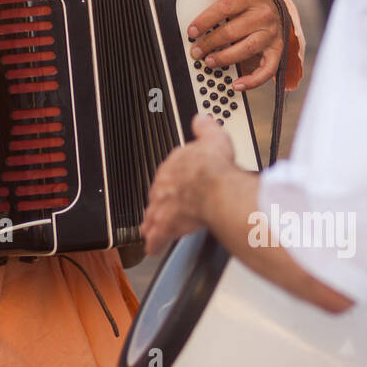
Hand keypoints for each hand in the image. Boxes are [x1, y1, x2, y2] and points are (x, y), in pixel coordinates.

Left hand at [142, 114, 235, 254]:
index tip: (179, 183)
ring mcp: (163, 205)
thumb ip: (205, 129)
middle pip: (158, 194)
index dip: (173, 179)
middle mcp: (164, 184)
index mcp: (174, 164)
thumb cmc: (215, 166)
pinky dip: (155, 242)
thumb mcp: (213, 138)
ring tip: (151, 229)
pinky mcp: (166, 225)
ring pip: (152, 214)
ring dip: (152, 222)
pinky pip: (156, 236)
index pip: (168, 171)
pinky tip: (153, 247)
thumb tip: (202, 119)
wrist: (214, 187)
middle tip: (168, 207)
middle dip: (161, 201)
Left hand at [186, 0, 284, 90]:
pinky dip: (252, 80)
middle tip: (195, 51)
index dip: (206, 20)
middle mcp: (264, 15)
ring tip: (209, 62)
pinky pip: (267, 69)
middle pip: (233, 31)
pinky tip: (237, 84)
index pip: (225, 7)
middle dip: (210, 43)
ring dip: (225, 58)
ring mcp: (271, 34)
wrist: (275, 9)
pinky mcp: (276, 51)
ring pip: (247, 49)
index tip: (192, 31)